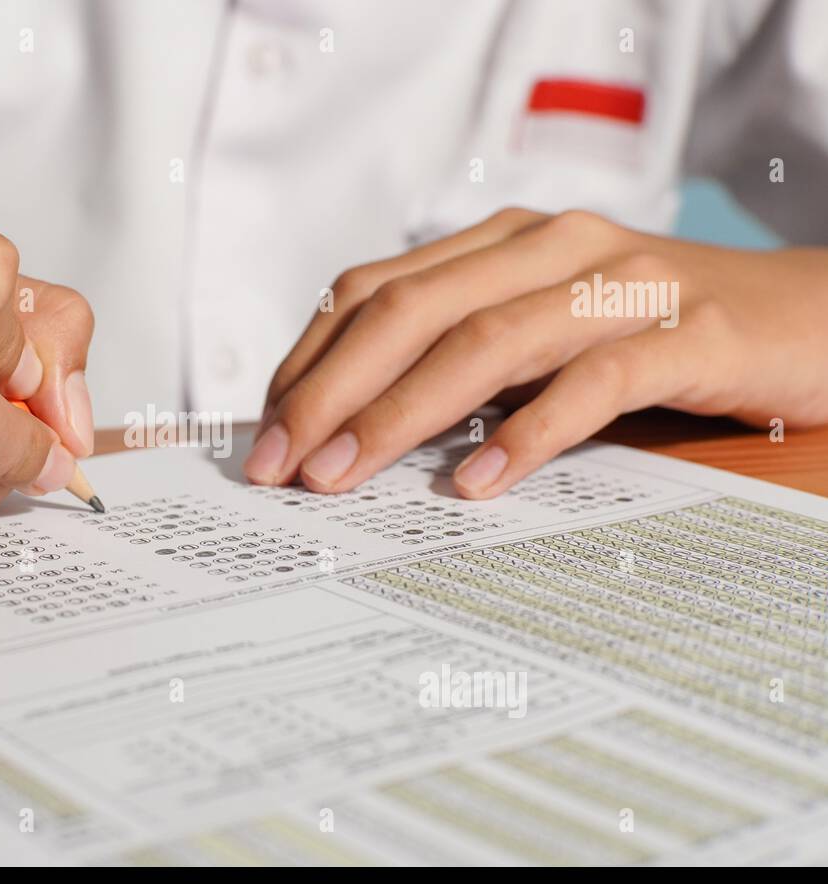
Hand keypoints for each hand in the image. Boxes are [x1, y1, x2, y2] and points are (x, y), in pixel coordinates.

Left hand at [246, 207, 827, 496]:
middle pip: (411, 311)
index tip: (266, 430)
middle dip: (330, 391)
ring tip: (343, 476)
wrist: (812, 318)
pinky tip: (476, 484)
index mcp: (503, 243)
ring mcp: (622, 285)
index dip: (309, 359)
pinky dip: (526, 434)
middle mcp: (551, 248)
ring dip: (401, 413)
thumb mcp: (540, 332)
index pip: (374, 290)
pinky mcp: (689, 334)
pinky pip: (593, 383)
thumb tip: (350, 426)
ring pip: (488, 342)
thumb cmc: (656, 334)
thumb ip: (461, 359)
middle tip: (279, 464)